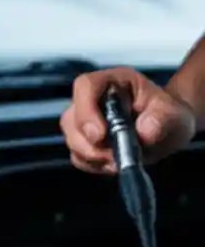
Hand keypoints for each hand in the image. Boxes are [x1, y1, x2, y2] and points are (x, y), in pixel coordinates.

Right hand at [60, 67, 194, 173]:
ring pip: (71, 138)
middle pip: (71, 117)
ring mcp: (86, 120)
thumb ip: (162, 118)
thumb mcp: (174, 113)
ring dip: (91, 155)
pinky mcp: (85, 141)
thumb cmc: (169, 114)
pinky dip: (93, 164)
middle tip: (112, 155)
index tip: (99, 135)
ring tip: (117, 160)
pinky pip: (77, 156)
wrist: (169, 130)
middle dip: (87, 142)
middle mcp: (94, 99)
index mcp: (113, 82)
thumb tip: (145, 130)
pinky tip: (112, 163)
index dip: (86, 111)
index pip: (85, 86)